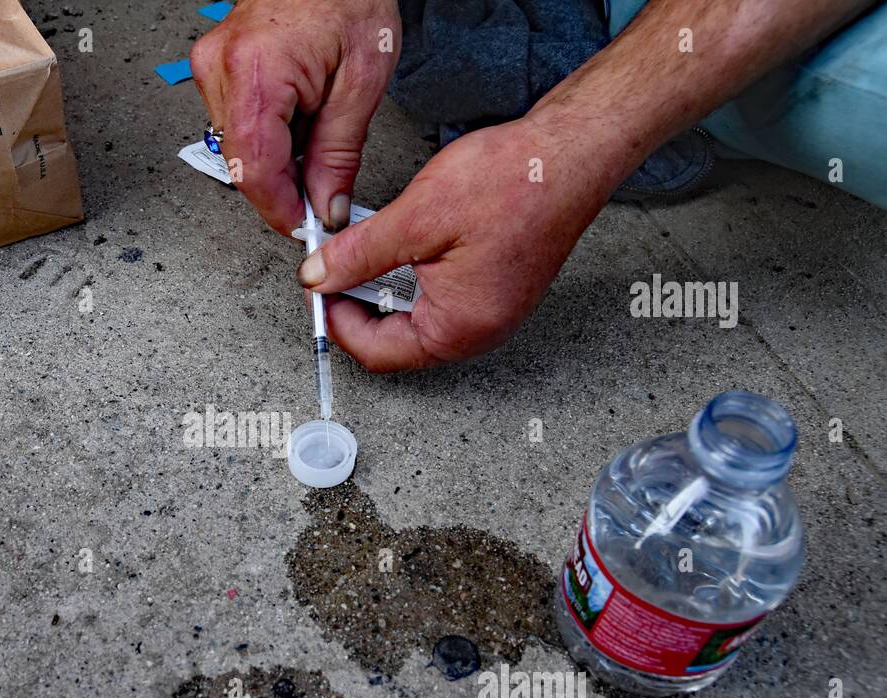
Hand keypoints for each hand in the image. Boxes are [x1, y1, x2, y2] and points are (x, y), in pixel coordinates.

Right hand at [190, 0, 400, 234]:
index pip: (255, 170)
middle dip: (283, 188)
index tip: (306, 228)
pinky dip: (269, 136)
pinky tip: (297, 115)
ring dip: (277, 159)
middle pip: (242, 164)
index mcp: (257, 72)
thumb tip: (328, 205)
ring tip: (316, 128)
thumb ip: (340, 153)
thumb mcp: (362, 80)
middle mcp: (222, 69)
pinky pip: (236, 124)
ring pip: (238, 148)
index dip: (281, 210)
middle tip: (323, 191)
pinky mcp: (214, 66)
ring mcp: (212, 66)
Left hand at [298, 116, 621, 370]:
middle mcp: (477, 331)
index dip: (337, 320)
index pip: (376, 352)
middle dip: (357, 303)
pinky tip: (401, 242)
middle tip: (334, 264)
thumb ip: (358, 254)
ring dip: (382, 286)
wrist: (572, 152)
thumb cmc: (514, 182)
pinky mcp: (493, 289)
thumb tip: (319, 276)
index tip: (318, 284)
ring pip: (414, 316)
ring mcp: (488, 312)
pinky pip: (438, 296)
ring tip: (367, 246)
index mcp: (458, 328)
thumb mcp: (416, 218)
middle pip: (394, 340)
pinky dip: (410, 274)